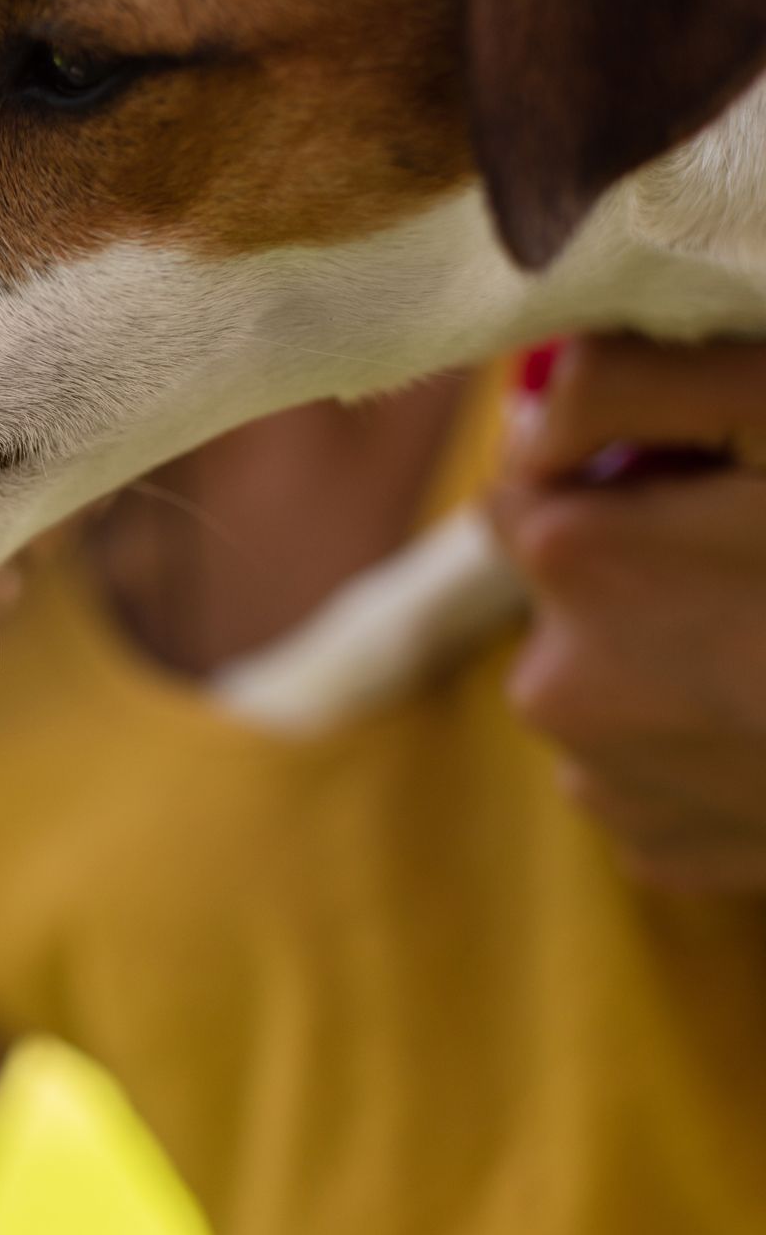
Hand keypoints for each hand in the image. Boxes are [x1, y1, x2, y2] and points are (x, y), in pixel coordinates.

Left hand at [492, 335, 765, 889]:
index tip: (695, 482)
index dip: (608, 473)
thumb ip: (630, 380)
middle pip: (571, 594)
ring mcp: (605, 781)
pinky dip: (713, 750)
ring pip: (615, 686)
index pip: (520, 485)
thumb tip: (532, 415)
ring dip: (677, 664)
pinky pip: (660, 774)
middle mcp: (553, 681)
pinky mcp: (658, 854)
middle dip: (643, 571)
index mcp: (572, 556)